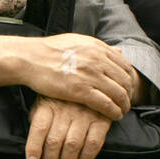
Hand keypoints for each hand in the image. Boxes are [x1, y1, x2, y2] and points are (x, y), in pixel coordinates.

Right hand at [13, 33, 134, 119]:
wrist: (29, 58)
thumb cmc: (49, 51)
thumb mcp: (77, 41)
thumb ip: (98, 48)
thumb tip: (117, 50)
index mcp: (97, 47)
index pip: (125, 65)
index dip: (130, 79)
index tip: (127, 88)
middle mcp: (97, 60)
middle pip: (125, 80)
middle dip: (129, 93)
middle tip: (127, 102)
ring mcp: (90, 75)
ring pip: (119, 93)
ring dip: (124, 105)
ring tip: (122, 111)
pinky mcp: (80, 91)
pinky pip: (106, 104)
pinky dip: (114, 112)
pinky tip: (115, 116)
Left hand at [25, 96, 112, 158]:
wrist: (92, 81)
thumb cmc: (62, 98)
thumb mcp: (45, 102)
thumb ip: (38, 120)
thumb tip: (33, 146)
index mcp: (48, 106)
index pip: (38, 128)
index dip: (33, 147)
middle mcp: (65, 110)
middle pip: (54, 142)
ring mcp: (84, 114)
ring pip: (72, 145)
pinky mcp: (102, 119)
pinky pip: (94, 143)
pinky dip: (86, 157)